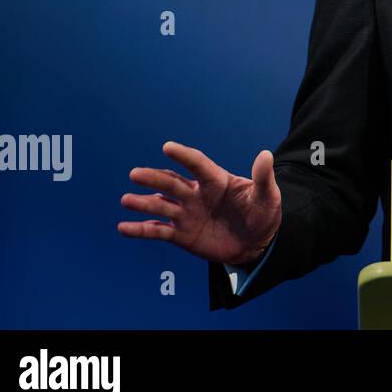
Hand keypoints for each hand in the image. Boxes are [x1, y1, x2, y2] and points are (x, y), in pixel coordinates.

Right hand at [117, 141, 281, 265]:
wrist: (256, 244)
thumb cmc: (262, 215)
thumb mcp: (267, 197)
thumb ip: (263, 178)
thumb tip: (265, 155)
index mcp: (216, 181)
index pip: (198, 165)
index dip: (184, 156)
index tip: (167, 147)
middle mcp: (197, 194)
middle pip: (172, 183)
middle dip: (154, 178)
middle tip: (135, 174)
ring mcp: (187, 214)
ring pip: (161, 206)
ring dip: (143, 203)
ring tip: (126, 200)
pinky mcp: (181, 234)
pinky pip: (158, 231)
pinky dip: (141, 229)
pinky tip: (124, 228)